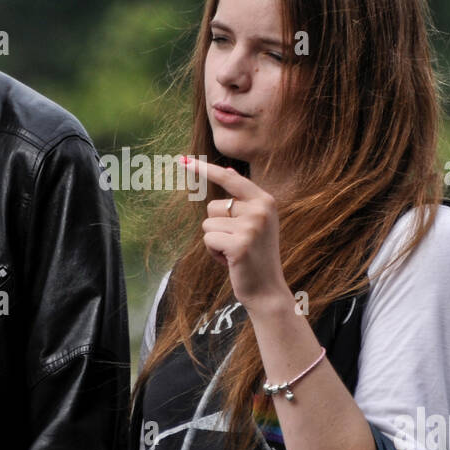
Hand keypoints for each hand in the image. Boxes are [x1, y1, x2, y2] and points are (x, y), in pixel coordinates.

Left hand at [181, 157, 290, 313]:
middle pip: (213, 206)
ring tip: (234, 252)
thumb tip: (227, 171)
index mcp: (265, 201)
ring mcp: (251, 226)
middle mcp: (260, 210)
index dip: (204, 169)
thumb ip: (244, 198)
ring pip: (208, 224)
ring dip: (215, 241)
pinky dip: (213, 252)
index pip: (229, 179)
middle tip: (236, 242)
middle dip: (217, 226)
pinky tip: (230, 260)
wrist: (268, 289)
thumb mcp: (256, 222)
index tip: (182, 160)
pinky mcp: (240, 243)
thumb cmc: (256, 255)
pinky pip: (208, 239)